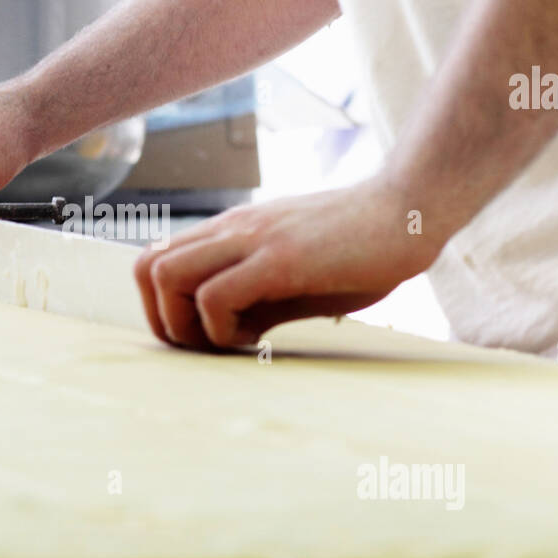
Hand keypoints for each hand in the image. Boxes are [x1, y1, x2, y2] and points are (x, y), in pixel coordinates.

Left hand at [133, 178, 441, 348]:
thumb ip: (256, 298)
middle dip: (163, 321)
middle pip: (146, 268)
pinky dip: (221, 329)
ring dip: (185, 324)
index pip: (154, 260)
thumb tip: (227, 333)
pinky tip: (259, 337)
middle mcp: (231, 229)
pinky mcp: (280, 257)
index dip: (162, 308)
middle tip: (207, 345)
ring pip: (165, 276)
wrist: (410, 212)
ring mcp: (252, 239)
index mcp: (232, 232)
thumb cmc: (361, 248)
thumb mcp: (296, 275)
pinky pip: (215, 296)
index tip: (203, 335)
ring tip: (232, 340)